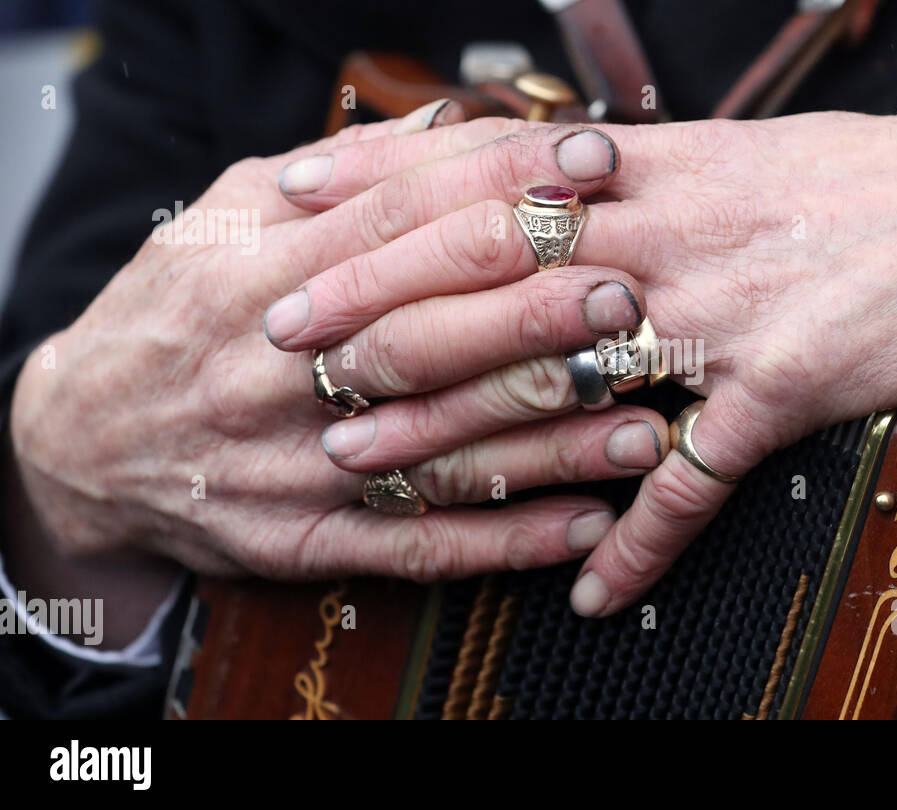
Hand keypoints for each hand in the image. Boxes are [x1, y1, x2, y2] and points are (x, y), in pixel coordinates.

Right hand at [7, 100, 655, 601]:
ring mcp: (297, 464)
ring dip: (547, 443)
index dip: (500, 187)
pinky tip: (583, 527)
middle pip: (423, 335)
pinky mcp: (308, 540)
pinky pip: (416, 546)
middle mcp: (280, 371)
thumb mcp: (224, 219)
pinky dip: (503, 543)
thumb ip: (336, 175)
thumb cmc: (173, 314)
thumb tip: (450, 123)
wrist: (82, 442)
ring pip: (437, 453)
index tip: (591, 165)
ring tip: (641, 426)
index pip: (398, 219)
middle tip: (628, 293)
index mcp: (261, 273)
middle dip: (532, 313)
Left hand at [265, 103, 896, 616]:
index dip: (385, 186)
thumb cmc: (895, 185)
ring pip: (563, 372)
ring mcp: (733, 306)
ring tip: (374, 472)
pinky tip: (594, 593)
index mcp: (670, 163)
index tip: (294, 203)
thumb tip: (578, 172)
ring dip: (463, 431)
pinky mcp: (795, 381)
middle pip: (495, 269)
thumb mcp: (762, 158)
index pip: (495, 166)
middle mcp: (683, 227)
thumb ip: (661, 173)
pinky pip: (697, 475)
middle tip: (283, 347)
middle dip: (376, 308)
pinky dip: (642, 541)